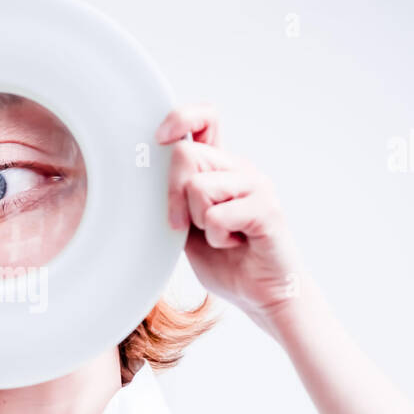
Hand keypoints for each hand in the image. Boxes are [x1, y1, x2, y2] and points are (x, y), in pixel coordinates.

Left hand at [157, 105, 307, 330]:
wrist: (263, 296)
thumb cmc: (226, 261)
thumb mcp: (188, 225)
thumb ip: (176, 197)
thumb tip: (146, 174)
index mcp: (221, 168)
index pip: (205, 118)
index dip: (180, 118)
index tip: (159, 138)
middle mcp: (240, 169)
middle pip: (185, 154)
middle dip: (172, 195)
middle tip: (183, 226)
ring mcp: (256, 185)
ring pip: (197, 186)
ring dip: (198, 222)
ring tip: (221, 236)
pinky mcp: (267, 208)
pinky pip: (217, 216)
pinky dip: (217, 239)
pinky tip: (236, 245)